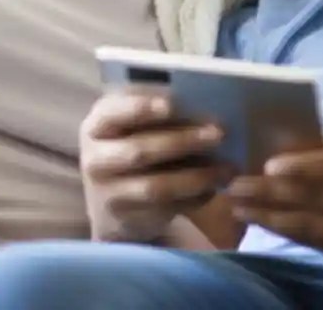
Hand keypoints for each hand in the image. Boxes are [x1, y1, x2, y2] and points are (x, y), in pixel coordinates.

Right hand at [79, 91, 229, 242]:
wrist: (111, 201)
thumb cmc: (131, 146)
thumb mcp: (131, 126)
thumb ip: (157, 114)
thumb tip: (203, 104)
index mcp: (96, 126)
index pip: (113, 113)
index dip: (140, 108)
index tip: (171, 105)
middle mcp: (96, 160)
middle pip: (140, 150)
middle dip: (182, 141)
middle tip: (218, 133)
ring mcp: (109, 193)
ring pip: (156, 186)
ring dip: (196, 177)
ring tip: (226, 168)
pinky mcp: (128, 218)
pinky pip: (166, 208)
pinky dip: (195, 198)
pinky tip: (215, 187)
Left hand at [226, 134, 322, 266]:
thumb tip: (313, 140)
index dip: (303, 166)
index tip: (269, 163)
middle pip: (315, 198)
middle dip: (269, 192)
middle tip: (232, 184)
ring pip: (312, 226)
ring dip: (271, 216)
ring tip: (238, 206)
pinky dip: (293, 234)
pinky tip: (268, 225)